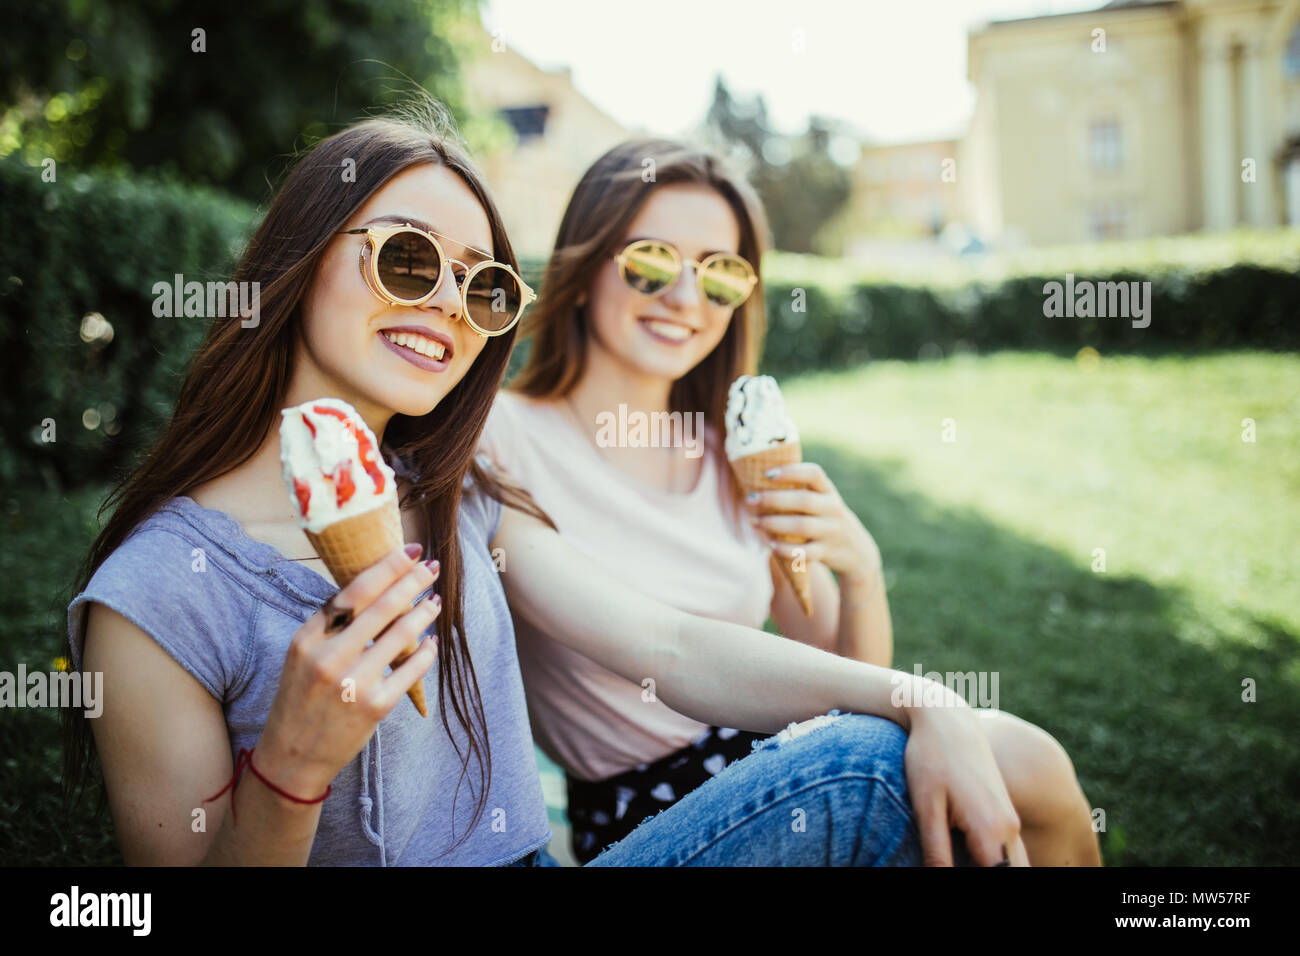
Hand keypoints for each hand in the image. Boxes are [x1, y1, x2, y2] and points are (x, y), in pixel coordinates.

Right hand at [255, 544, 441, 796]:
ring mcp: (353, 682)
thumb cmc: (300, 700)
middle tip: (430, 567)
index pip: (352, 591)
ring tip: (436, 601)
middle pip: (381, 606)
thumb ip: (329, 626)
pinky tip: (432, 643)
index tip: (409, 552)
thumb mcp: (301, 656)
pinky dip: (426, 653)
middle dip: (412, 581)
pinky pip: (411, 670)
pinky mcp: (375, 707)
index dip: (386, 567)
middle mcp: (328, 657)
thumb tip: (375, 587)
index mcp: (307, 638)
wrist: (291, 758)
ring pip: (401, 635)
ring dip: (424, 612)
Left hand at [745, 462, 880, 581]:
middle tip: (750, 499)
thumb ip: (802, 492)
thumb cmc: (827, 520)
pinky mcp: (827, 553)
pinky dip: (786, 549)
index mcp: (829, 492)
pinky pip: (805, 552)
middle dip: (773, 499)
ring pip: (802, 526)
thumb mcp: (823, 502)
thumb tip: (759, 479)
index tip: (768, 474)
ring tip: (754, 522)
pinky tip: (770, 546)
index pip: (814, 474)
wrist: (858, 552)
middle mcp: (833, 509)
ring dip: (774, 524)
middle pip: (803, 500)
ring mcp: (831, 531)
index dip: (791, 471)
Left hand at [901, 680, 1028, 865]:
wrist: (944, 716)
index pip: (998, 880)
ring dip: (999, 872)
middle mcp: (1009, 829)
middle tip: (959, 867)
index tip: (954, 871)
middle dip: (998, 880)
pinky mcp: (1003, 813)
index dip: (982, 886)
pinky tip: (975, 862)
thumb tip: (940, 881)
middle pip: (1016, 875)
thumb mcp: (925, 807)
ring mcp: (1009, 820)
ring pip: (1016, 866)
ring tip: (963, 864)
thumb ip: (936, 852)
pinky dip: (998, 864)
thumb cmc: (929, 758)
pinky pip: (1009, 853)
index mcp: (991, 831)